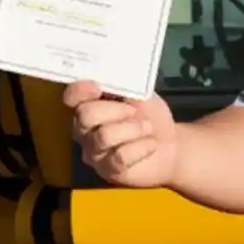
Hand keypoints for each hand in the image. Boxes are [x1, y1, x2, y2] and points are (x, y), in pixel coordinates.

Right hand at [64, 80, 178, 187]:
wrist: (171, 146)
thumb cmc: (150, 116)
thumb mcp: (141, 94)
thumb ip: (125, 85)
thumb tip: (116, 72)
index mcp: (90, 105)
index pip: (72, 97)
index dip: (80, 90)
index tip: (97, 88)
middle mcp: (85, 130)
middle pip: (86, 115)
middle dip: (115, 110)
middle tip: (135, 112)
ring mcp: (95, 152)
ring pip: (104, 136)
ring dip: (132, 128)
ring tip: (147, 128)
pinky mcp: (109, 170)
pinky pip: (119, 156)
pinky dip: (141, 147)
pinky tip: (150, 144)